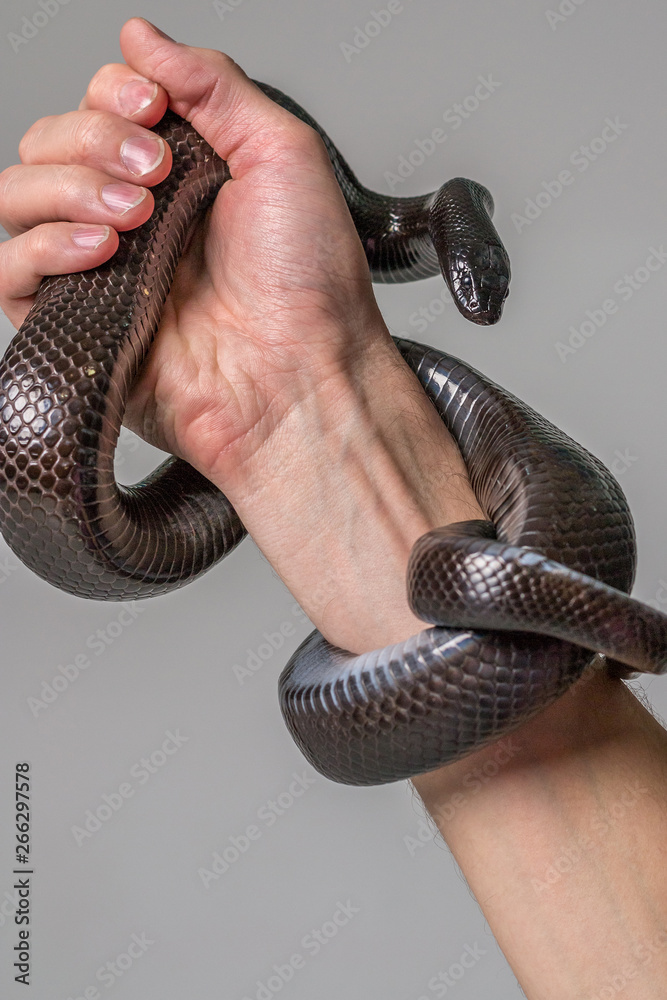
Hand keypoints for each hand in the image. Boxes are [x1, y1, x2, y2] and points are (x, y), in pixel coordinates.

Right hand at [0, 17, 391, 486]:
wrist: (306, 375)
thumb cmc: (309, 284)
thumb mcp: (282, 154)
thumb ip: (211, 84)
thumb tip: (139, 36)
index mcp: (176, 176)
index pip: (97, 107)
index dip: (111, 95)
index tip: (154, 111)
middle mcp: (131, 220)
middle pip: (48, 144)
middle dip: (92, 140)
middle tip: (154, 172)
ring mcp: (101, 273)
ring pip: (18, 198)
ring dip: (67, 187)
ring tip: (134, 216)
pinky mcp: (79, 328)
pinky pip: (11, 275)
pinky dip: (45, 247)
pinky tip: (102, 252)